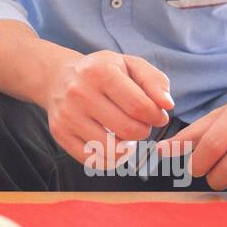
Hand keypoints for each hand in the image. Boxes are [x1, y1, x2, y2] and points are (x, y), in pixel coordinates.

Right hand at [42, 50, 173, 168]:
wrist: (59, 77)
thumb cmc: (102, 72)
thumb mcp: (129, 65)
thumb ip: (154, 81)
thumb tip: (167, 105)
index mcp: (100, 72)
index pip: (140, 107)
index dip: (157, 116)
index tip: (157, 115)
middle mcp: (79, 93)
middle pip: (128, 130)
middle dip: (144, 131)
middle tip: (142, 124)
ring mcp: (67, 115)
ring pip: (112, 149)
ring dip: (129, 147)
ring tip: (127, 135)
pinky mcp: (60, 134)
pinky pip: (94, 161)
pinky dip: (110, 159)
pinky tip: (113, 144)